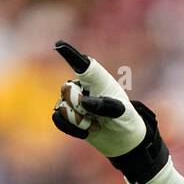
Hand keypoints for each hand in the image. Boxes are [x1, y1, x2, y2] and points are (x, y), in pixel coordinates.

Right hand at [51, 40, 168, 183]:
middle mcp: (82, 86)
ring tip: (96, 123)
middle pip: (67, 90)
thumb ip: (106, 105)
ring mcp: (72, 100)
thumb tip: (83, 101)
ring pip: (63, 107)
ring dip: (80, 121)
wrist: (122, 139)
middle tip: (99, 116)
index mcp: (98, 79)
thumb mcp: (123, 113)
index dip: (70, 54)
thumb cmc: (125, 119)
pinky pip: (58, 118)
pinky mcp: (67, 114)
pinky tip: (86, 131)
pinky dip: (72, 128)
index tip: (59, 45)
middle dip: (80, 106)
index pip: (83, 65)